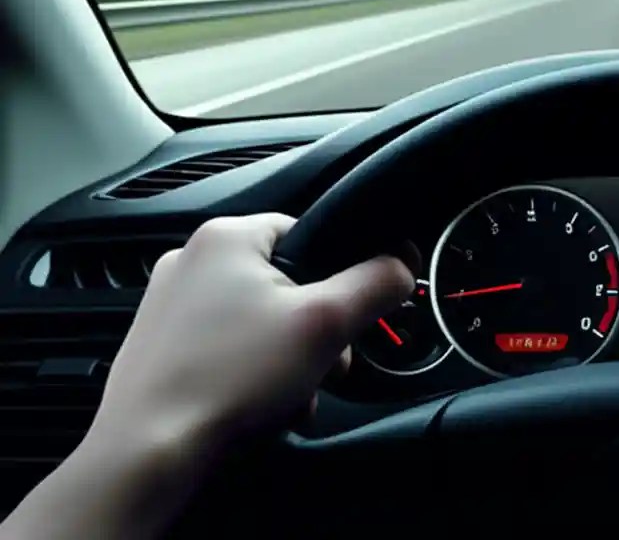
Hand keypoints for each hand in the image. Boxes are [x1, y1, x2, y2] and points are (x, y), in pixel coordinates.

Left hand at [91, 213, 414, 453]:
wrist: (152, 450)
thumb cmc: (228, 379)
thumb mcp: (327, 323)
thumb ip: (376, 284)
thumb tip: (401, 269)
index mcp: (227, 236)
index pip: (311, 233)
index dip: (343, 275)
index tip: (353, 314)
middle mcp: (191, 261)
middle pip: (288, 283)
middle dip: (316, 330)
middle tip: (323, 363)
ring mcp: (171, 306)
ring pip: (261, 321)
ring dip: (289, 357)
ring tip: (289, 390)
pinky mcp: (163, 346)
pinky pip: (229, 348)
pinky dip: (253, 373)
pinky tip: (260, 402)